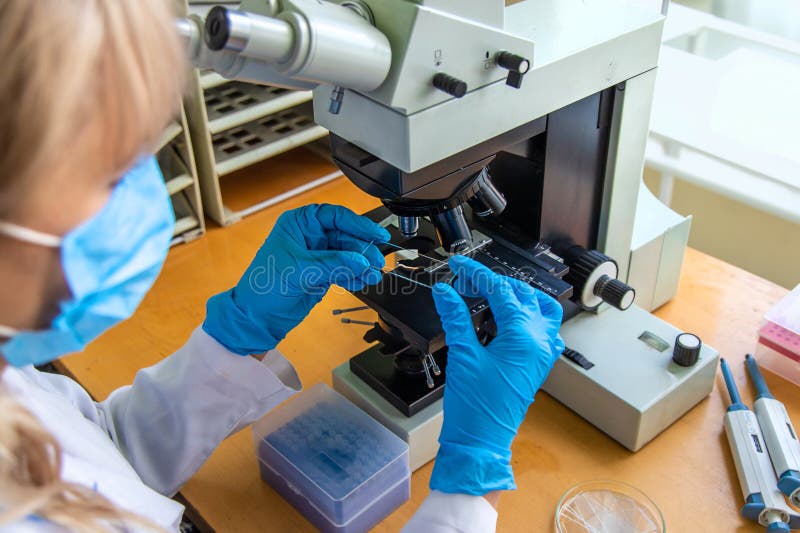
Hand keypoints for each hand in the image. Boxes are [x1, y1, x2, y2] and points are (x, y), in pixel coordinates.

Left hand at [203, 204, 388, 354]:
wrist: (257, 318)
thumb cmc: (264, 287)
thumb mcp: (299, 270)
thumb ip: (333, 263)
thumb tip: (360, 260)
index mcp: (298, 224)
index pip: (335, 216)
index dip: (358, 224)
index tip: (375, 234)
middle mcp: (309, 236)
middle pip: (346, 236)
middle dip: (362, 249)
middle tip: (375, 261)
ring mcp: (317, 256)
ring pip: (349, 255)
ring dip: (362, 265)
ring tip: (371, 275)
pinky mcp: (322, 274)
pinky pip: (346, 271)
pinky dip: (355, 276)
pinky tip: (361, 282)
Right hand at [430, 255, 564, 494]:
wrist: (482, 441)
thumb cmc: (474, 406)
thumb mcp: (463, 356)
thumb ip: (455, 318)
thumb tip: (446, 291)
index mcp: (523, 337)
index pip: (501, 292)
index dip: (478, 274)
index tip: (460, 265)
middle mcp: (539, 343)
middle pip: (524, 296)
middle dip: (496, 283)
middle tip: (469, 280)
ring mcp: (542, 355)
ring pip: (542, 310)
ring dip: (520, 297)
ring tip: (493, 293)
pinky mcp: (538, 365)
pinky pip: (545, 332)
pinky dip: (530, 318)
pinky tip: (510, 320)